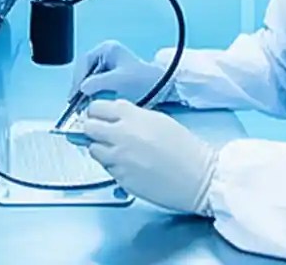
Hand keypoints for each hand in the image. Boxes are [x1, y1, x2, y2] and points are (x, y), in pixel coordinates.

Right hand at [69, 40, 173, 103]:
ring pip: (89, 78)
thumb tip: (83, 88)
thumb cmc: (145, 80)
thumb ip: (99, 82)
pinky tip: (93, 103)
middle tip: (76, 101)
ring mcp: (109, 66)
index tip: (75, 93)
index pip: (84, 62)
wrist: (164, 87)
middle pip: (85, 70)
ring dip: (85, 91)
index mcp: (107, 49)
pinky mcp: (112, 77)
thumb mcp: (120, 80)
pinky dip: (93, 94)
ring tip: (83, 104)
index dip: (78, 78)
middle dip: (80, 86)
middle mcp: (106, 55)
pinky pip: (96, 85)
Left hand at [83, 99, 216, 214]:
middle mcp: (120, 135)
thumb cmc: (185, 149)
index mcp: (131, 116)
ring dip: (101, 149)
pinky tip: (129, 165)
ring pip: (93, 149)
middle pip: (88, 127)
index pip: (97, 107)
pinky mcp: (120, 178)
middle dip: (92, 129)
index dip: (96, 112)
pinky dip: (113, 166)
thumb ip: (133, 116)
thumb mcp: (159, 120)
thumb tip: (115, 116)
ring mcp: (118, 158)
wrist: (197, 177)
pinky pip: (106, 168)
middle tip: (101, 133)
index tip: (99, 115)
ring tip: (118, 151)